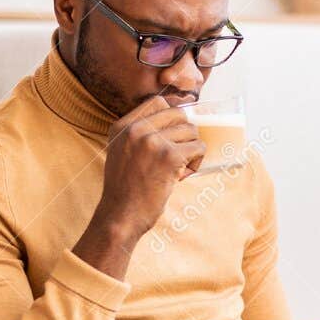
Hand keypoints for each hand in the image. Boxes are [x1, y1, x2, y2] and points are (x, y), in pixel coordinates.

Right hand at [72, 96, 204, 277]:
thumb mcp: (121, 152)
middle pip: (179, 114)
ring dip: (191, 151)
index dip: (172, 119)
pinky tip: (183, 175)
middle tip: (178, 156)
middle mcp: (136, 129)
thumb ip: (139, 134)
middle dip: (184, 135)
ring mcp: (152, 141)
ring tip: (179, 169)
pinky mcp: (169, 156)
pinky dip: (196, 162)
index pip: (158, 102)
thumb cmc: (125, 190)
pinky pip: (198, 148)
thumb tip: (175, 119)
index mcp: (123, 125)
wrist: (120, 216)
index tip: (171, 139)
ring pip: (191, 131)